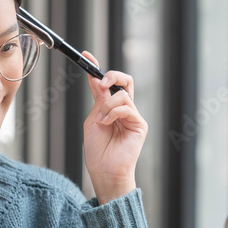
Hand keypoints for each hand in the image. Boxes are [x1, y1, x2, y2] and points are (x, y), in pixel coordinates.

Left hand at [81, 51, 146, 204]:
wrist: (104, 171)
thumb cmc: (97, 151)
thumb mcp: (92, 120)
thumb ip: (97, 100)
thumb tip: (96, 79)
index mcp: (110, 108)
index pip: (107, 84)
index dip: (97, 69)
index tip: (87, 56)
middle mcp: (123, 109)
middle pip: (125, 81)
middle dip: (112, 75)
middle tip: (102, 82)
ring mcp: (132, 116)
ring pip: (123, 95)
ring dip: (107, 105)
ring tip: (101, 120)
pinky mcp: (140, 124)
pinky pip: (127, 107)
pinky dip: (113, 112)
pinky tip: (106, 123)